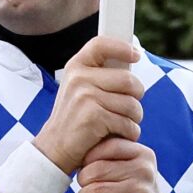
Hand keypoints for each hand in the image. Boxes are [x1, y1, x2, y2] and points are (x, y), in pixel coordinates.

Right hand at [30, 36, 143, 173]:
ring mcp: (85, 96)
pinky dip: (128, 133)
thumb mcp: (79, 89)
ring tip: (120, 124)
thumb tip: (131, 59)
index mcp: (75, 67)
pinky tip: (116, 135)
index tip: (136, 54)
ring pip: (132, 104)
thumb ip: (99, 75)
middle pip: (129, 80)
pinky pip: (128, 123)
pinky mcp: (94, 117)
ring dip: (134, 119)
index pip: (100, 44)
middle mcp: (79, 77)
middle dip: (137, 97)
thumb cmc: (75, 118)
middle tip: (129, 108)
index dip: (122, 47)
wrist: (55, 147)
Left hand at [75, 137, 170, 192]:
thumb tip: (79, 143)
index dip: (89, 157)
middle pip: (95, 171)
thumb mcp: (129, 166)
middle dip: (82, 182)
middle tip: (85, 189)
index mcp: (142, 154)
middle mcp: (144, 171)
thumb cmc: (132, 190)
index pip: (107, 146)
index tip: (86, 168)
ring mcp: (140, 192)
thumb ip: (111, 152)